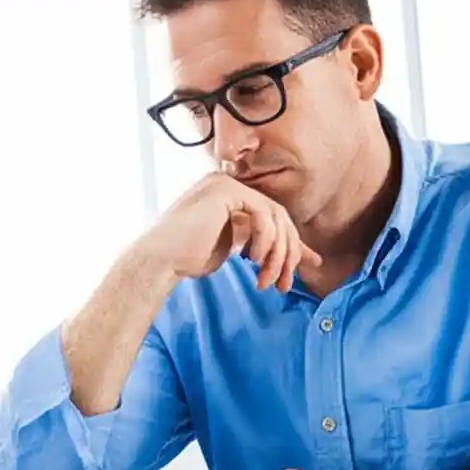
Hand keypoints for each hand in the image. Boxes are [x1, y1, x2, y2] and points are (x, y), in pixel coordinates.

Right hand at [138, 172, 321, 291]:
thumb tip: (308, 258)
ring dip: (277, 254)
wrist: (161, 259)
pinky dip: (265, 240)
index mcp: (232, 195)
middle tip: (282, 285)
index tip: (292, 276)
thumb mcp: (238, 250)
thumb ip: (267, 247)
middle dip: (286, 255)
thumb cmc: (189, 258)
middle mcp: (231, 184)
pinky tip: (254, 260)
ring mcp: (227, 184)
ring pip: (276, 217)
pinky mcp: (226, 190)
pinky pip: (262, 214)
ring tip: (266, 280)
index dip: (289, 248)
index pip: (274, 218)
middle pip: (280, 217)